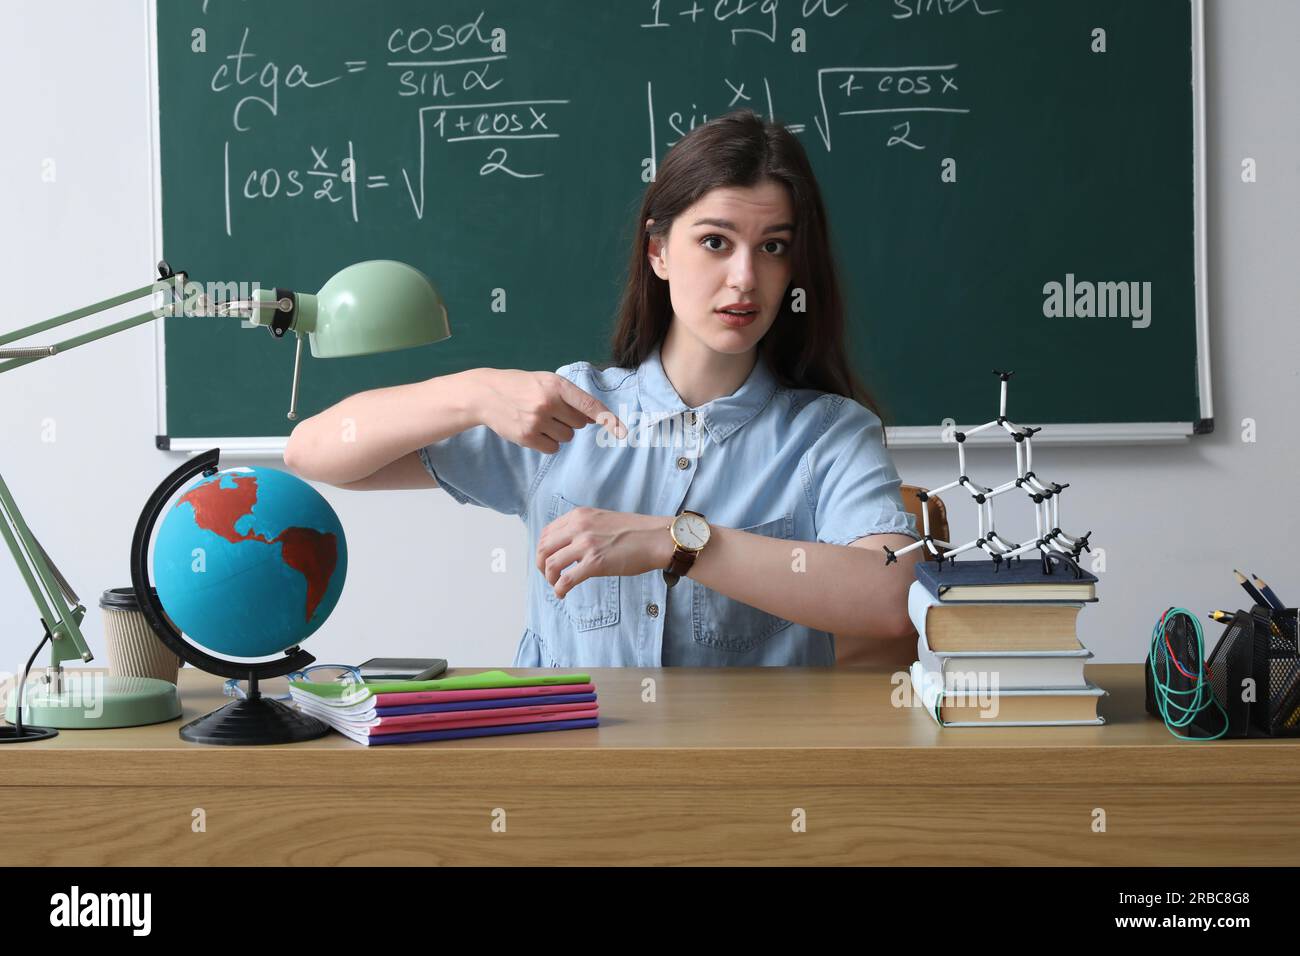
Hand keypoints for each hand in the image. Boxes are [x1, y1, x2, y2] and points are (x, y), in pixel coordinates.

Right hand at [473, 369, 625, 453]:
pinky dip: (547, 443)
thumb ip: (571, 397)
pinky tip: (533, 430)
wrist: (486, 394)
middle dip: (570, 421)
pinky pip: (552, 448)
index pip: (589, 405)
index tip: (622, 432)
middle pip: (580, 424)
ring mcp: (537, 420)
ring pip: (567, 438)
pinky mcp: (527, 437)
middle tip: (551, 411)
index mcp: (557, 385)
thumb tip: (593, 419)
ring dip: (558, 432)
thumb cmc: (521, 386)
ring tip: (539, 419)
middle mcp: (548, 402)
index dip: (608, 419)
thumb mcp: (546, 381)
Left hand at [536, 508, 674, 598]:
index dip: (542, 550)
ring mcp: (586, 544)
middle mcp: (579, 527)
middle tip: (549, 575)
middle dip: (541, 565)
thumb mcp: (602, 520)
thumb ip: (583, 529)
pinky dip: (559, 589)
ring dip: (549, 578)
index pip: (546, 533)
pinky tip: (562, 594)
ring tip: (556, 585)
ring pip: (550, 564)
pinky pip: (566, 580)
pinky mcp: (595, 563)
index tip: (547, 560)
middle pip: (543, 548)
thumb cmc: (635, 532)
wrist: (656, 538)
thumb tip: (569, 548)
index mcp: (579, 516)